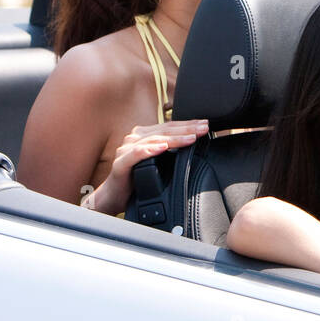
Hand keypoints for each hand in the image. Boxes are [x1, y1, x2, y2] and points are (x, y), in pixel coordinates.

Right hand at [85, 119, 208, 215]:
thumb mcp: (157, 162)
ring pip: (154, 139)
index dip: (188, 124)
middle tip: (204, 128)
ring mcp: (127, 149)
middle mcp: (135, 138)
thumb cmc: (136, 178)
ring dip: (174, 139)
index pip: (169, 126)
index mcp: (144, 135)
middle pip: (164, 130)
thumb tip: (193, 144)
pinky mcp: (121, 163)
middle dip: (186, 129)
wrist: (114, 196)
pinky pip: (136, 154)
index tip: (205, 124)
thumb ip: (169, 151)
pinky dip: (150, 150)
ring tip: (190, 138)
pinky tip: (162, 148)